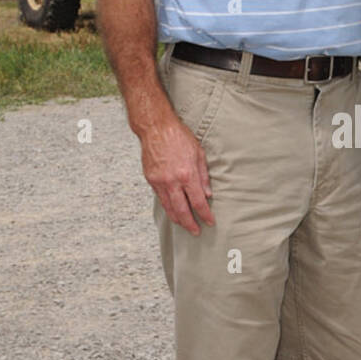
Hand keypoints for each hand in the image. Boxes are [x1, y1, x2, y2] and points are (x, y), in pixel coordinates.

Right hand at [140, 114, 213, 234]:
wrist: (155, 128)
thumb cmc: (179, 137)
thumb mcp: (199, 153)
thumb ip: (204, 176)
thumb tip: (208, 194)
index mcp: (187, 174)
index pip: (198, 202)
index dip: (205, 215)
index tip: (210, 222)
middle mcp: (172, 181)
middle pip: (182, 210)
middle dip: (190, 224)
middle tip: (196, 232)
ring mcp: (159, 181)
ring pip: (169, 207)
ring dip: (177, 219)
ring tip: (185, 225)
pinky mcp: (150, 179)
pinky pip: (160, 198)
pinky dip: (168, 207)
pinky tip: (173, 211)